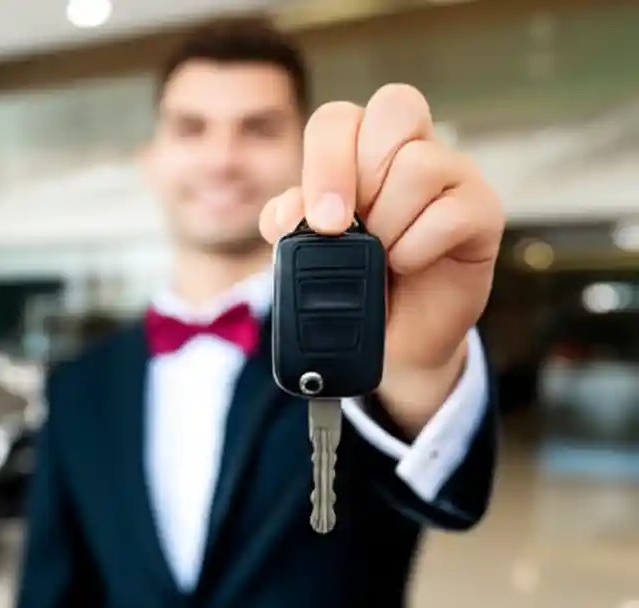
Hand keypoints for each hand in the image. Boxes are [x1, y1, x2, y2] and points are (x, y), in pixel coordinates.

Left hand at [259, 84, 503, 434]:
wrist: (391, 335)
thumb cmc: (352, 280)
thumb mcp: (306, 251)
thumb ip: (290, 222)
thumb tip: (292, 209)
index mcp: (360, 147)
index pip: (340, 117)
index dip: (327, 159)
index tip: (322, 220)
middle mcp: (411, 148)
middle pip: (396, 106)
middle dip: (363, 174)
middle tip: (349, 228)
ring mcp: (453, 175)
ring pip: (421, 163)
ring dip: (389, 221)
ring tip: (381, 253)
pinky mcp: (483, 210)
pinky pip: (451, 212)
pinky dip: (417, 247)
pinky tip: (407, 263)